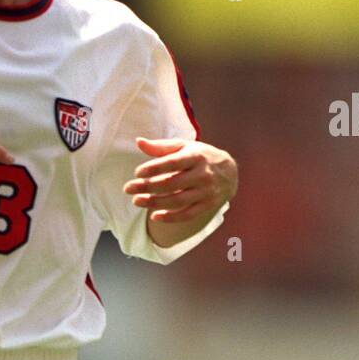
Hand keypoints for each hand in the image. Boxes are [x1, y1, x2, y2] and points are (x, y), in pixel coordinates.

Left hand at [123, 137, 237, 222]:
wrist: (229, 172)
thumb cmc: (200, 156)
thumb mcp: (184, 146)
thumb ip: (161, 147)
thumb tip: (138, 141)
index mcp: (195, 156)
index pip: (172, 163)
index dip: (154, 168)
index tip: (137, 173)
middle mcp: (202, 174)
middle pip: (172, 184)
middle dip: (148, 187)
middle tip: (128, 189)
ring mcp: (206, 192)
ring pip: (178, 201)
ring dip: (155, 203)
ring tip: (136, 201)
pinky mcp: (207, 205)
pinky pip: (188, 214)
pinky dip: (171, 218)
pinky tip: (154, 216)